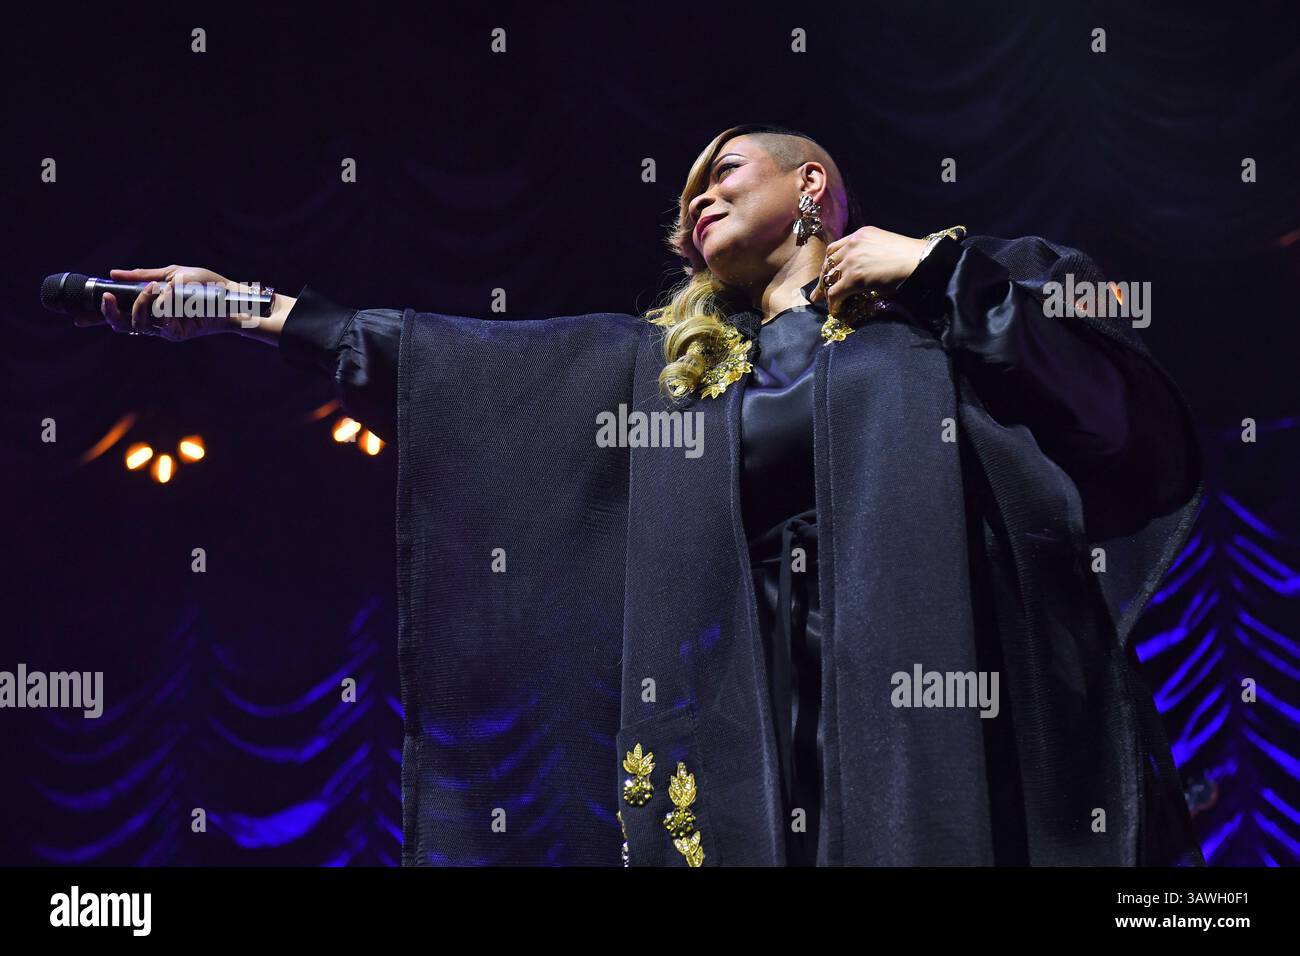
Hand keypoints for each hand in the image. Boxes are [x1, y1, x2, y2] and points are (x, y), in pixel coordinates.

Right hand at [73, 265, 243, 340]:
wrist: (230, 294)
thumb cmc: (205, 285)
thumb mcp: (171, 274)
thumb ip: (142, 275)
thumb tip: (112, 273)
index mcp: (149, 306)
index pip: (118, 314)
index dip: (97, 317)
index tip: (77, 317)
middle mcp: (154, 320)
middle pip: (120, 325)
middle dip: (108, 312)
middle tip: (106, 297)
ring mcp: (165, 328)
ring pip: (136, 324)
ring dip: (140, 302)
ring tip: (154, 287)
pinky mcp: (178, 333)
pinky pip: (158, 323)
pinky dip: (159, 304)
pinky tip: (168, 292)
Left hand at [807, 226, 927, 317]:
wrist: (918, 261)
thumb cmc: (908, 256)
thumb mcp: (884, 246)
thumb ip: (869, 253)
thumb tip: (864, 271)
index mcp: (860, 235)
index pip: (835, 248)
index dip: (829, 263)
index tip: (827, 274)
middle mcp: (852, 244)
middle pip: (829, 263)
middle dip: (823, 279)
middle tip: (819, 292)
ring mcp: (851, 260)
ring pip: (830, 278)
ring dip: (827, 292)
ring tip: (826, 303)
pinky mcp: (852, 277)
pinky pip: (835, 293)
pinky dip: (833, 303)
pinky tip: (836, 310)